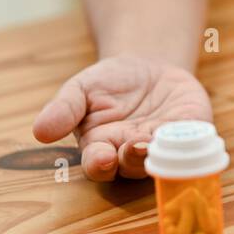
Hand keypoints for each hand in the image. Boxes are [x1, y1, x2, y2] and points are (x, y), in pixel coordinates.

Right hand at [32, 55, 212, 180]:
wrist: (148, 66)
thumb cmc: (108, 83)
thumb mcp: (81, 89)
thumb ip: (63, 109)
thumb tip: (39, 131)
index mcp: (102, 147)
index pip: (99, 166)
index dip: (100, 165)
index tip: (101, 156)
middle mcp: (133, 153)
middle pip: (133, 167)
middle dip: (134, 159)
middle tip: (135, 146)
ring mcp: (164, 145)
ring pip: (165, 159)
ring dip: (163, 153)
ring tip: (158, 140)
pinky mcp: (192, 131)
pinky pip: (194, 142)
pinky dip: (193, 140)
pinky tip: (190, 131)